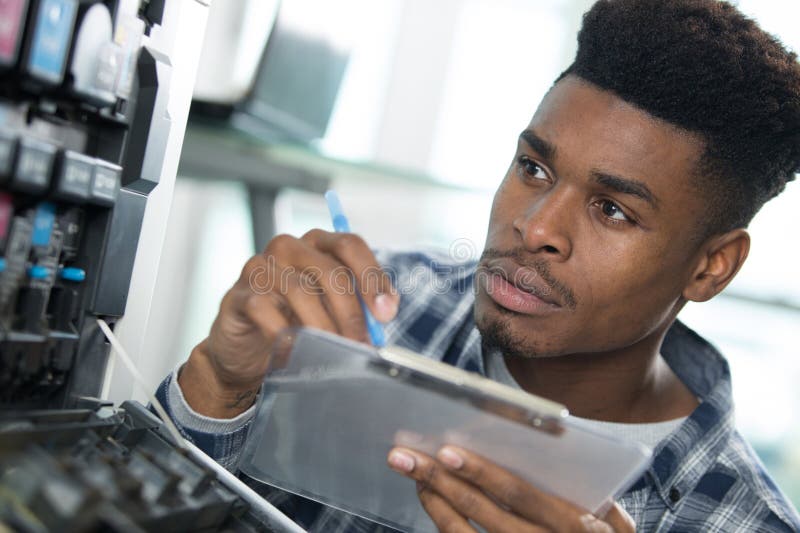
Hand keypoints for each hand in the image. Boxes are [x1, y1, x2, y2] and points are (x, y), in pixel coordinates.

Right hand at [179, 230, 398, 416]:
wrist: (246, 346)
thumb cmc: (293, 319)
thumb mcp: (331, 308)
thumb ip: (358, 303)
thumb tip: (385, 311)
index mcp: (317, 243)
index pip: (350, 246)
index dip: (372, 278)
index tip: (385, 313)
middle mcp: (289, 247)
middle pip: (330, 272)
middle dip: (352, 313)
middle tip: (362, 344)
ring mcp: (260, 268)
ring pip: (301, 293)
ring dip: (324, 328)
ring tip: (335, 353)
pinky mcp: (239, 295)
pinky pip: (267, 312)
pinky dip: (287, 336)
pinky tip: (298, 354)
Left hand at [387, 445, 634, 532]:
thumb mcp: (617, 524)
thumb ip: (595, 491)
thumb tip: (556, 447)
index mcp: (573, 524)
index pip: (517, 494)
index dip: (481, 473)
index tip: (448, 451)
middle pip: (482, 510)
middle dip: (440, 480)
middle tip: (406, 457)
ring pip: (465, 532)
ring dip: (434, 501)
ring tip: (412, 473)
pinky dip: (444, 523)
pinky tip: (431, 500)